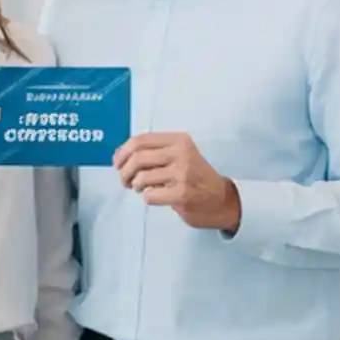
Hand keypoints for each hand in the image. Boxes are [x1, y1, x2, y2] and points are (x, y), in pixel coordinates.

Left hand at [114, 132, 240, 232]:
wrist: (223, 199)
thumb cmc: (195, 177)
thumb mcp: (179, 155)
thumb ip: (152, 152)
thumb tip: (119, 156)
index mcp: (178, 140)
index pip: (139, 140)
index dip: (122, 153)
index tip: (117, 163)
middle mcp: (181, 153)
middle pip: (137, 158)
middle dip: (124, 172)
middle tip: (125, 181)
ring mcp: (182, 174)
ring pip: (142, 177)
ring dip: (135, 186)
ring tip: (140, 188)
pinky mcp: (182, 194)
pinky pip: (150, 196)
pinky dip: (147, 198)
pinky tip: (155, 197)